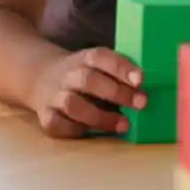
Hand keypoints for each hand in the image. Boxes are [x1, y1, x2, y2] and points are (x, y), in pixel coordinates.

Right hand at [31, 47, 146, 138]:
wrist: (39, 77)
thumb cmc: (83, 77)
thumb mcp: (96, 66)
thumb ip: (118, 75)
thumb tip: (149, 91)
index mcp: (82, 59)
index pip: (100, 57)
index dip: (120, 67)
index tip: (141, 79)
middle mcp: (67, 76)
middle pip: (87, 80)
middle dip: (116, 92)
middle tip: (141, 103)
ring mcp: (54, 96)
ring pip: (72, 104)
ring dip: (100, 116)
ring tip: (124, 125)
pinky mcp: (45, 116)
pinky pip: (57, 124)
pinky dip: (75, 130)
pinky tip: (92, 133)